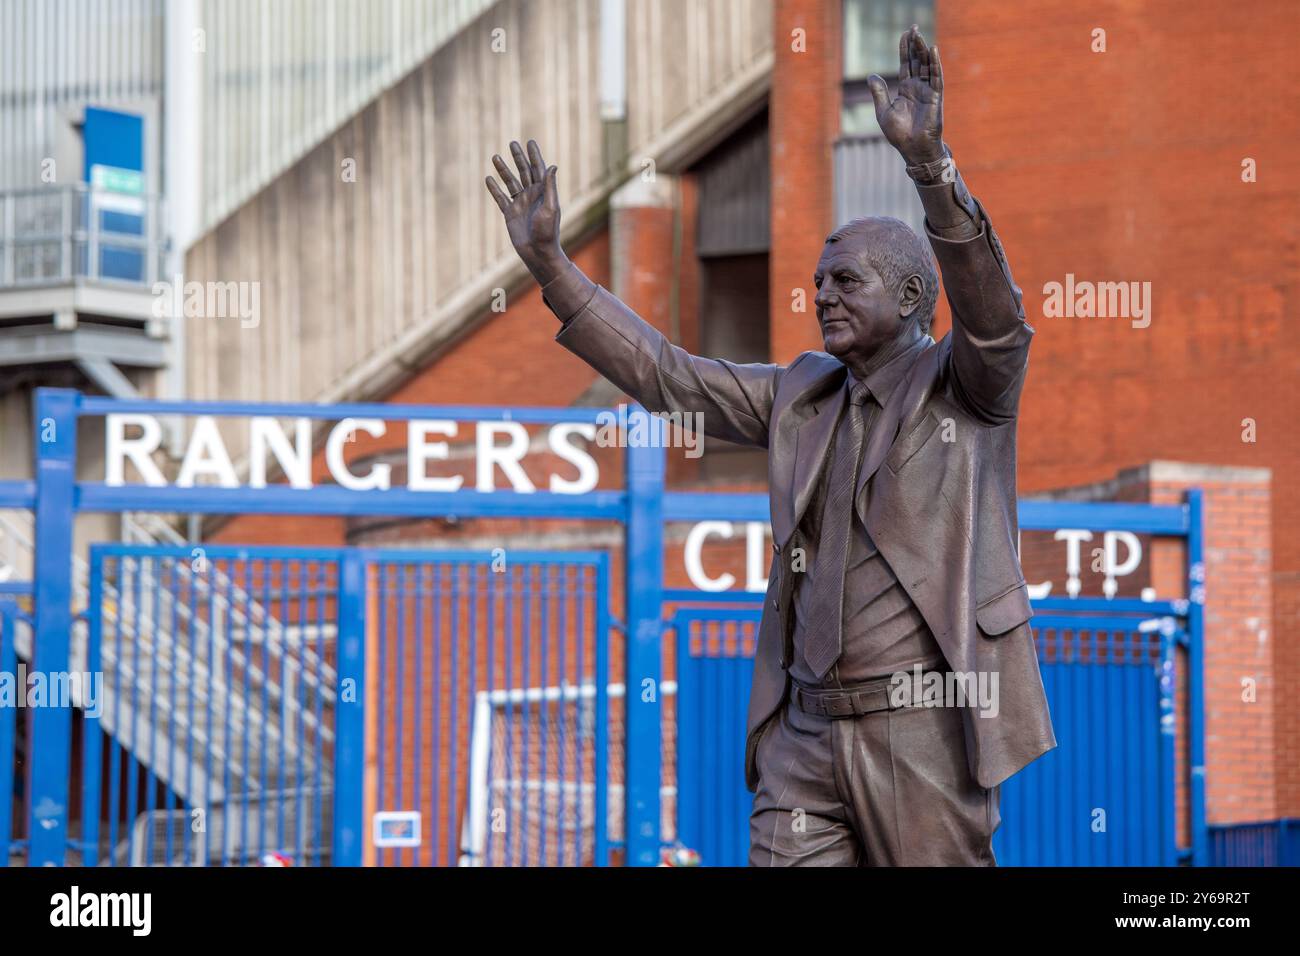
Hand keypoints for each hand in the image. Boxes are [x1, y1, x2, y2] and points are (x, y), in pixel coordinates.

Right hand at [486, 140, 567, 284]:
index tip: (530, 142)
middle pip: (524, 171)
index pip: (538, 169)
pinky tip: (488, 178)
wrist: (538, 252)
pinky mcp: (510, 213)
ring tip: (495, 156)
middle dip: (518, 157)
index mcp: (543, 192)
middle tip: (512, 143)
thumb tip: (552, 165)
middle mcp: (531, 195)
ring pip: (510, 182)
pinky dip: (494, 189)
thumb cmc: (547, 231)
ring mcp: (520, 204)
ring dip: (503, 170)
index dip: (534, 155)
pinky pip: (500, 198)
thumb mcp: (550, 207)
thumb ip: (549, 186)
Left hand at [868, 26, 944, 166]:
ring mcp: (927, 91)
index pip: (906, 64)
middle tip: (913, 27)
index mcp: (906, 89)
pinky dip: (935, 63)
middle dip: (915, 44)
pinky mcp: (935, 96)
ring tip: (919, 34)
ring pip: (926, 65)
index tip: (905, 34)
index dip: (905, 49)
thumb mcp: (884, 111)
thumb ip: (879, 92)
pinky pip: (936, 77)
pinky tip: (933, 49)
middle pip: (917, 60)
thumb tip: (871, 75)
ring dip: (923, 49)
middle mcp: (918, 87)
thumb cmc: (899, 134)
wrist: (912, 148)